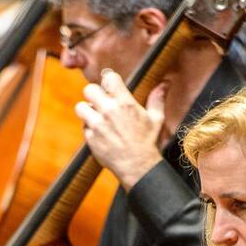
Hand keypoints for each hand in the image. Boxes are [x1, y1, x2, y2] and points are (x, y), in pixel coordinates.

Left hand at [75, 70, 165, 189]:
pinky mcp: (90, 138)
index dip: (109, 81)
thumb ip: (157, 99)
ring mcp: (97, 125)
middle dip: (94, 94)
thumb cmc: (148, 142)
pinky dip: (90, 129)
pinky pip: (84, 127)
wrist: (138, 166)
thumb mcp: (156, 119)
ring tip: (96, 117)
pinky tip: (100, 133)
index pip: (109, 78)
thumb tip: (165, 83)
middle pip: (89, 89)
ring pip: (81, 107)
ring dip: (87, 111)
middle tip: (100, 101)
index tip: (110, 87)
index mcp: (125, 103)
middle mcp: (109, 111)